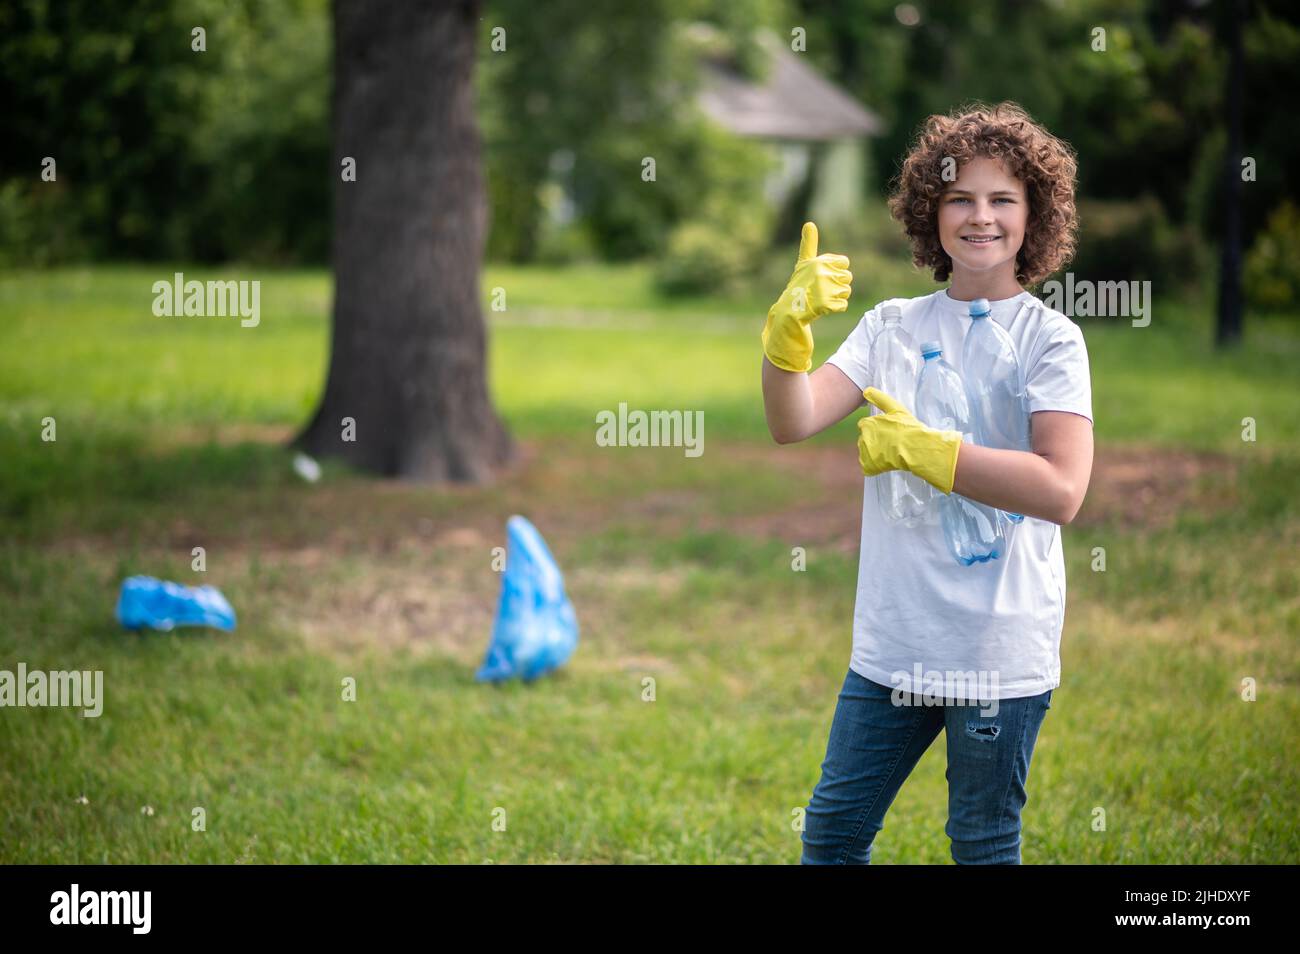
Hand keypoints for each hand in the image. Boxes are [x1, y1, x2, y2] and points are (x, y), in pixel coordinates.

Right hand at [761, 222, 851, 372]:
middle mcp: (821, 273)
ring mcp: (823, 289)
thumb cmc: (798, 288)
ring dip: (837, 298)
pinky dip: (835, 309)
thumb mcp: (803, 265)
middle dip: (838, 286)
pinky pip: (843, 305)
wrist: (788, 314)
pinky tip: (823, 309)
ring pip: (846, 291)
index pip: (844, 263)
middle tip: (822, 292)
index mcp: (818, 262)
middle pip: (847, 278)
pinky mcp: (825, 304)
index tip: (824, 278)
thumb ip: (808, 245)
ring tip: (821, 300)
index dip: (836, 272)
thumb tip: (809, 223)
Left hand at [857, 387, 962, 494]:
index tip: (888, 432)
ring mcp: (865, 453)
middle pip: (865, 439)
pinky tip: (887, 463)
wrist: (916, 448)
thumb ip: (880, 399)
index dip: (877, 429)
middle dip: (875, 441)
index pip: (865, 426)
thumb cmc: (908, 428)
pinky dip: (875, 466)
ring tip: (891, 453)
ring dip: (875, 454)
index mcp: (867, 424)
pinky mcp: (868, 466)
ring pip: (866, 453)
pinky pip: (867, 467)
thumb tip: (866, 389)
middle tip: (891, 443)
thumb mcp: (896, 409)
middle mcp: (862, 438)